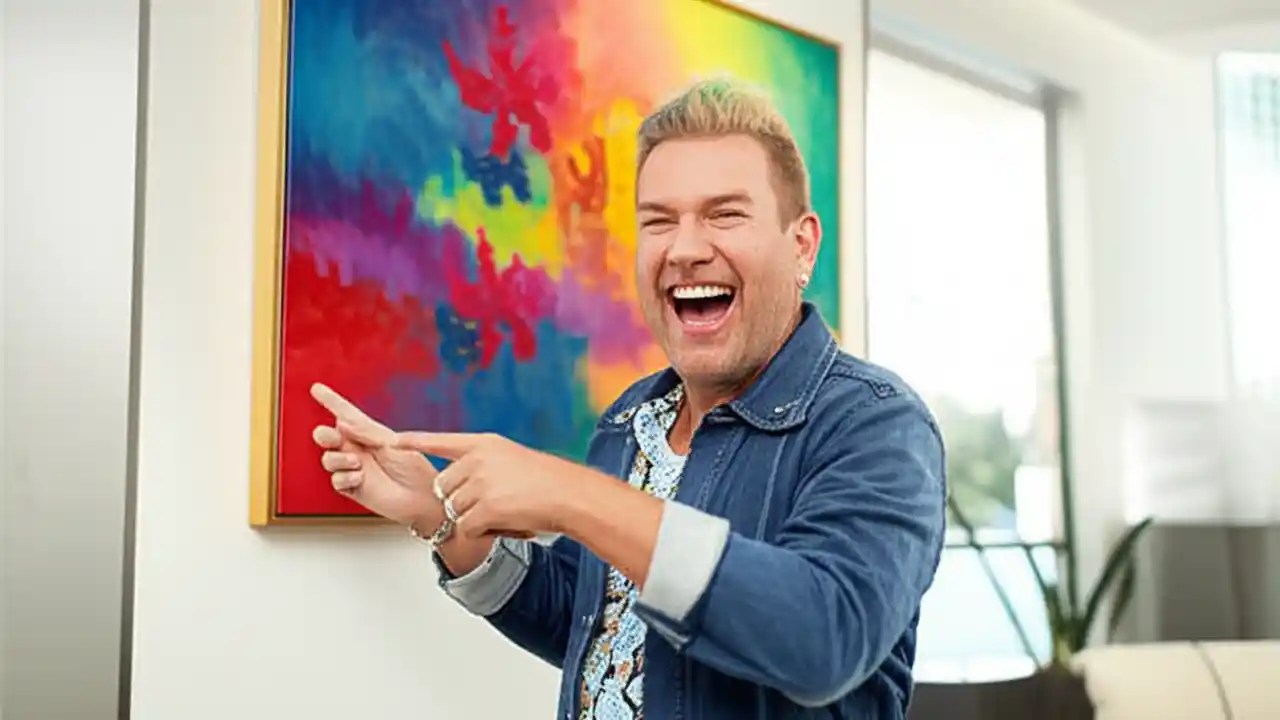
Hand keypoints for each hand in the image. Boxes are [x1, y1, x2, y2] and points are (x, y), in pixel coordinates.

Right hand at [309, 383, 437, 527]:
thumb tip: (341, 423)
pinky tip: (360, 478)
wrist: (423, 497)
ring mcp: (354, 469)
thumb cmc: (415, 468)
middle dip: (324, 435)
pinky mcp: (353, 488)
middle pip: (328, 437)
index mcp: (368, 433)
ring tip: (358, 463)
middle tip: (333, 436)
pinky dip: (345, 477)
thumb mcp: (392, 442)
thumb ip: (365, 432)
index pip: (346, 414)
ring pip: (328, 459)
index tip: (317, 388)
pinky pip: (336, 480)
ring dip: (338, 459)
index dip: (331, 401)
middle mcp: (358, 450)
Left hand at [391, 431, 594, 539]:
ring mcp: (480, 483)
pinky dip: (481, 531)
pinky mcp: (485, 507)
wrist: (569, 494)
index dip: (415, 441)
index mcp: (483, 444)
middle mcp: (478, 459)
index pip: (441, 441)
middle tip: (489, 505)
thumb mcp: (511, 459)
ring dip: (473, 518)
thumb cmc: (547, 480)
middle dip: (459, 501)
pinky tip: (502, 523)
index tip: (394, 440)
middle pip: (444, 487)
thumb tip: (457, 486)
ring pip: (454, 510)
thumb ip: (483, 465)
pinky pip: (466, 527)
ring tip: (503, 512)